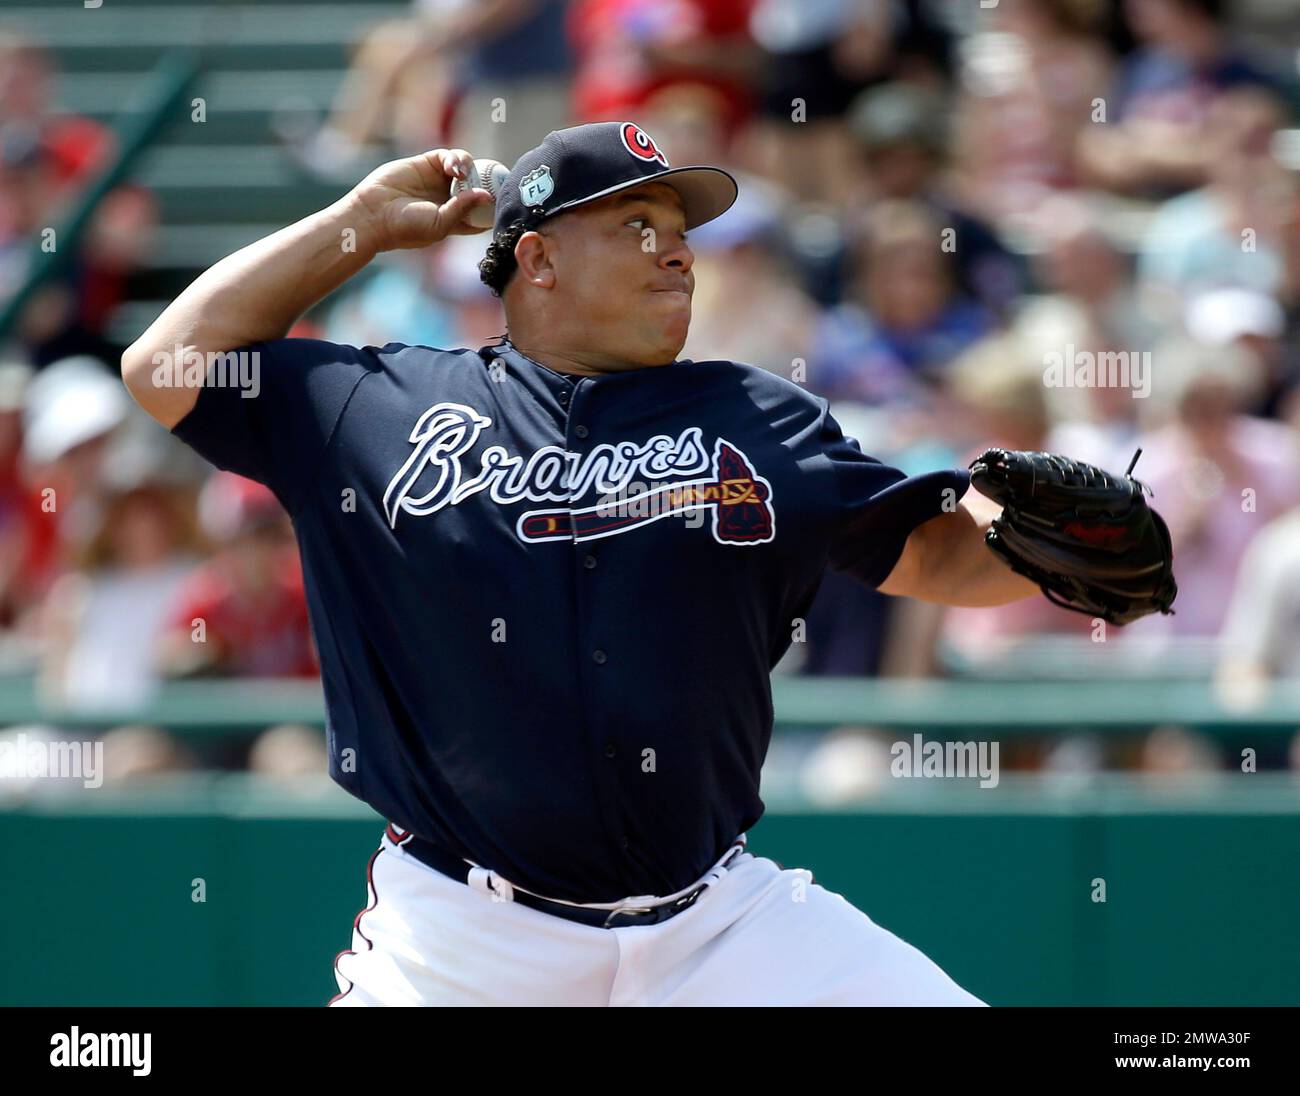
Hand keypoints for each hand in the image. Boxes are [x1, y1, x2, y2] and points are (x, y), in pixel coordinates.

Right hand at [351, 148, 493, 251]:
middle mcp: (450, 199)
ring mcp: (439, 181)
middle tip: (495, 178)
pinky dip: (456, 159)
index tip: (504, 199)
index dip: (494, 204)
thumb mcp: (440, 224)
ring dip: (471, 168)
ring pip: (466, 168)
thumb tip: (487, 195)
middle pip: (479, 185)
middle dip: (488, 180)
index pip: (483, 211)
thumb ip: (463, 209)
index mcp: (456, 220)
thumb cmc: (406, 227)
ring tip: (462, 175)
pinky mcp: (427, 164)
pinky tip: (453, 168)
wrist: (374, 212)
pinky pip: (449, 156)